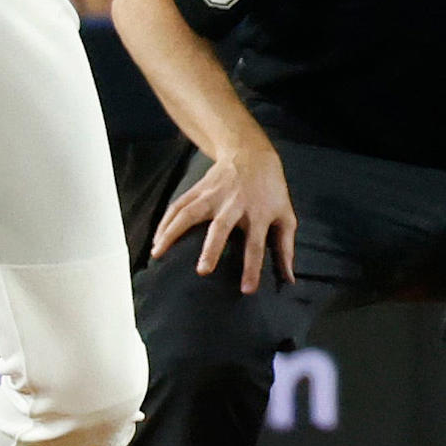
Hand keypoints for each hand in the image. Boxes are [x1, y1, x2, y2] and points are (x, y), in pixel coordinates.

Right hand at [151, 144, 299, 295]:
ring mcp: (213, 195)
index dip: (252, 267)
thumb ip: (286, 247)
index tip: (247, 290)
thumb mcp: (285, 214)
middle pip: (221, 227)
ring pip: (190, 213)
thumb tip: (289, 279)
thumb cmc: (271, 191)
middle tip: (202, 271)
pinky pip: (178, 206)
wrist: (251, 154)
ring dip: (173, 232)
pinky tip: (156, 240)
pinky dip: (165, 222)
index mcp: (258, 213)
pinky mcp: (198, 189)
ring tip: (158, 253)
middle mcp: (234, 204)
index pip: (256, 244)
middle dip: (212, 249)